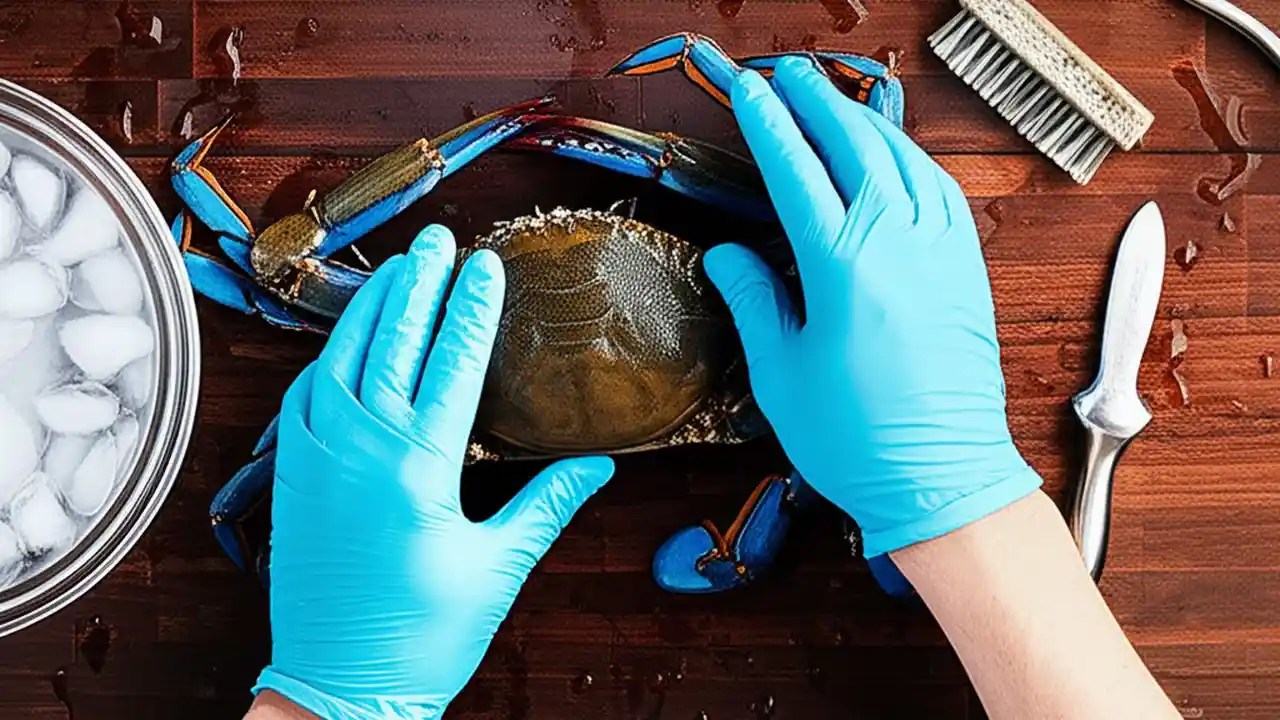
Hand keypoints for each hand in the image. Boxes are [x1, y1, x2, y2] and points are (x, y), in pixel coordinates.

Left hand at [253, 227, 613, 718]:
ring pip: (341, 359)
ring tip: (396, 268)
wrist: (339, 688)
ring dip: (370, 308)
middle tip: (439, 240)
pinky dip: (327, 357)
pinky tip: (345, 341)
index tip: (486, 263)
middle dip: (420, 284)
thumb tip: (597, 463)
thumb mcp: (498, 568)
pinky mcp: (292, 477)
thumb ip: (546, 504)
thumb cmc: (424, 636)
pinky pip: (304, 397)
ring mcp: (318, 458)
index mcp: (421, 467)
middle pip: (394, 342)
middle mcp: (363, 449)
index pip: (454, 363)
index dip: (473, 307)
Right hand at [706, 59, 1039, 556]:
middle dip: (816, 101)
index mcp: (842, 263)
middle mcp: (898, 241)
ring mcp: (941, 250)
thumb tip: (726, 254)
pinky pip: (940, 189)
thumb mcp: (780, 372)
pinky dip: (911, 158)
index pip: (796, 168)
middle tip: (787, 74)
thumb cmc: (854, 437)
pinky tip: (895, 154)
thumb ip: (755, 300)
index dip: (768, 123)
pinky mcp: (967, 268)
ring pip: (902, 158)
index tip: (747, 91)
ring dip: (864, 121)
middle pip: (853, 144)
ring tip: (832, 101)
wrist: (941, 477)